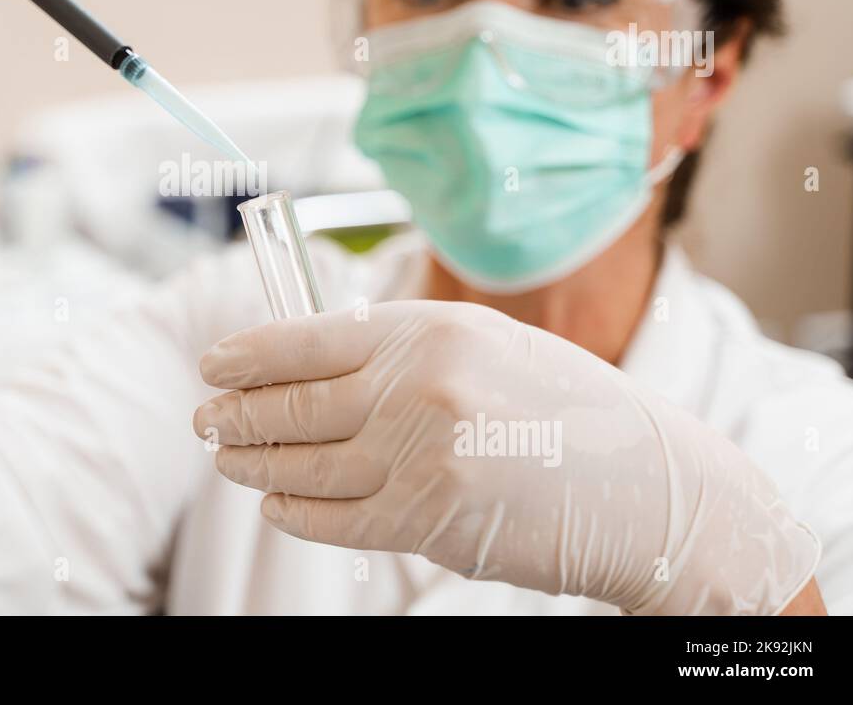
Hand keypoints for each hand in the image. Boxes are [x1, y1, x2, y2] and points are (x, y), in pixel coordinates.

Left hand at [194, 301, 819, 614]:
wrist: (646, 488)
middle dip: (233, 414)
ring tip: (228, 459)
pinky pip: (334, 519)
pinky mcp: (427, 521)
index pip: (305, 340)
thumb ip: (399, 351)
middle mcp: (419, 388)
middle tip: (205, 419)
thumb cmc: (564, 409)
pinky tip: (277, 504)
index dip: (245, 356)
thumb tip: (307, 361)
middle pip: (291, 404)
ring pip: (303, 464)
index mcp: (430, 331)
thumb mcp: (482, 348)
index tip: (212, 366)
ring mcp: (421, 458)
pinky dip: (294, 512)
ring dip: (253, 464)